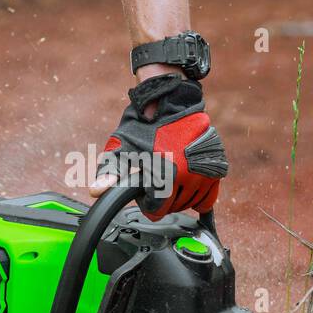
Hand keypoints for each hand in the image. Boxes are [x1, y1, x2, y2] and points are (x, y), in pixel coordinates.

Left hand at [94, 74, 227, 218]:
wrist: (169, 102)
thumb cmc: (143, 126)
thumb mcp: (122, 148)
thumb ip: (110, 173)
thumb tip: (96, 191)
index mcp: (165, 176)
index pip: (157, 210)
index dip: (146, 203)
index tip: (144, 192)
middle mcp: (189, 176)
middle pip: (174, 208)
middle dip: (163, 200)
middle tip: (156, 184)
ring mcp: (205, 172)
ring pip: (192, 203)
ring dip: (180, 198)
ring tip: (170, 181)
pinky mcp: (217, 167)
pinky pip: (209, 196)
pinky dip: (199, 195)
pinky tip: (188, 186)